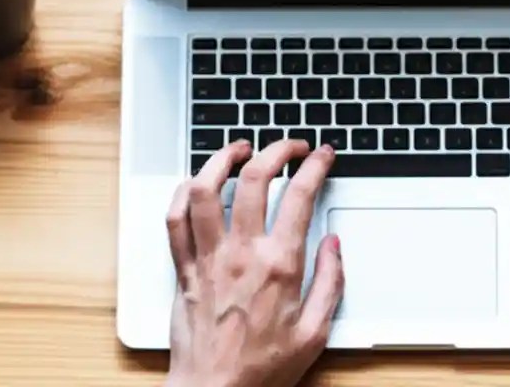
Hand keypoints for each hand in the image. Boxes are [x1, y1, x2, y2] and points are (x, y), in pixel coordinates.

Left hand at [165, 139, 342, 386]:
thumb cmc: (262, 370)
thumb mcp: (315, 332)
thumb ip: (330, 282)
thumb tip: (334, 245)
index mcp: (278, 266)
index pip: (299, 196)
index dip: (314, 166)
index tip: (322, 155)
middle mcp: (241, 254)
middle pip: (253, 179)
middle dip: (275, 150)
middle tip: (288, 146)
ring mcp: (208, 258)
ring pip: (205, 190)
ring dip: (221, 160)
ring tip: (239, 148)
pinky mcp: (184, 270)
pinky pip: (174, 220)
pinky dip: (182, 193)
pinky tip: (195, 183)